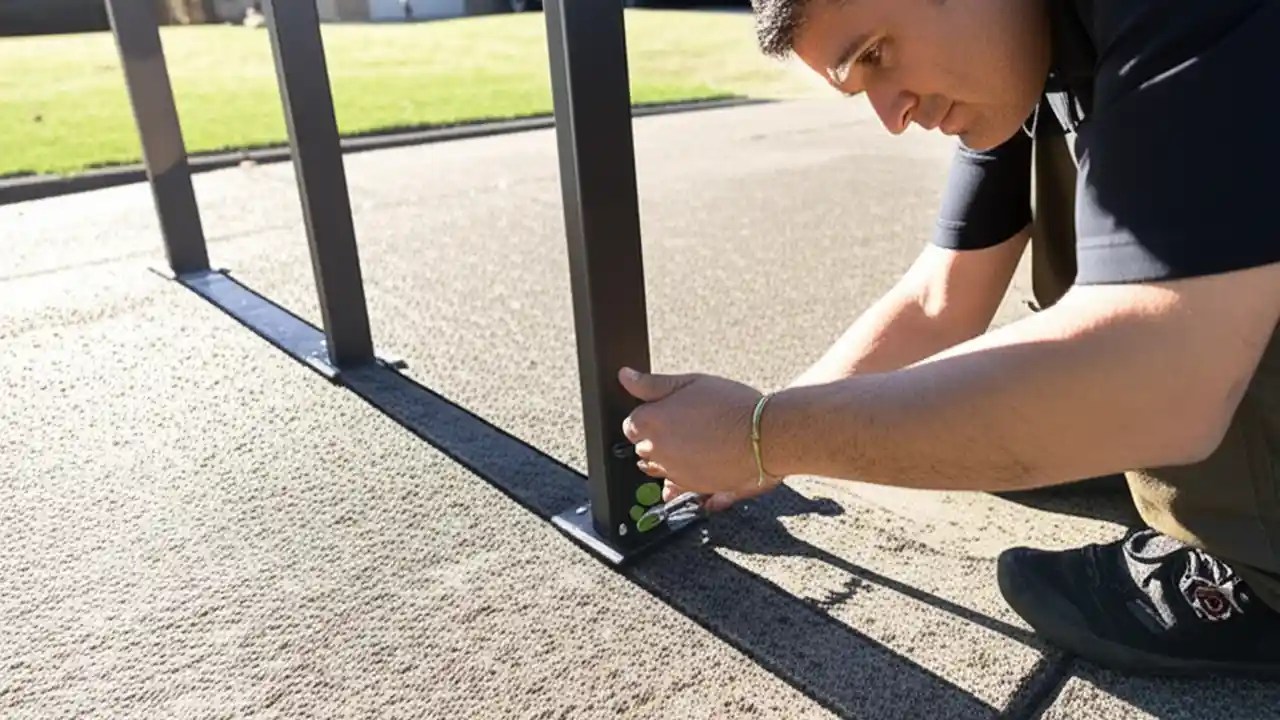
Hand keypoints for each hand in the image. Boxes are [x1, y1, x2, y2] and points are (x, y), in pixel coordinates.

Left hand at [618, 367, 781, 511]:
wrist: (765, 436)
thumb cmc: (731, 406)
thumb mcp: (691, 382)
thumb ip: (652, 383)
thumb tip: (625, 376)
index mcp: (652, 422)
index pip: (631, 424)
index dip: (648, 416)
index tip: (664, 412)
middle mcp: (657, 451)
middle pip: (642, 448)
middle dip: (655, 438)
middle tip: (681, 424)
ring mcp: (673, 472)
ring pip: (655, 469)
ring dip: (665, 458)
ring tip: (689, 444)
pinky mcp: (691, 488)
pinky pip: (673, 489)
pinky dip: (677, 480)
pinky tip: (693, 466)